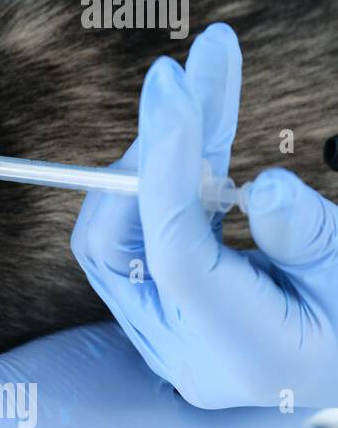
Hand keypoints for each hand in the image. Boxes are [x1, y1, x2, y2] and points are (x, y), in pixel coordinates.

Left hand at [71, 23, 337, 408]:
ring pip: (114, 232)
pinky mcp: (151, 310)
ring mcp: (159, 336)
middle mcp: (185, 354)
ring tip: (197, 89)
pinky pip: (131, 233)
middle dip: (152, 148)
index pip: (178, 257)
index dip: (169, 169)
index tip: (173, 89)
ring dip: (153, 155)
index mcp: (247, 355)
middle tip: (182, 72)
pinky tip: (196, 128)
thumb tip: (265, 189)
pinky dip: (160, 177)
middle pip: (121, 240)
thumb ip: (313, 238)